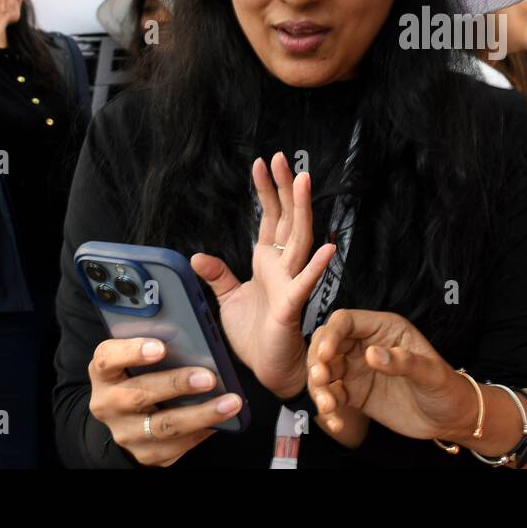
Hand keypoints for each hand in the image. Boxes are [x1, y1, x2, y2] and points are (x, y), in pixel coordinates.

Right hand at [86, 337, 243, 466]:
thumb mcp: (140, 352)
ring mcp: (124, 432)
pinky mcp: (143, 453)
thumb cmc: (144, 371)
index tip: (161, 347)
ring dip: (200, 414)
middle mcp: (108, 403)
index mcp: (104, 371)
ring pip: (163, 426)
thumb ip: (158, 333)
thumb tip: (194, 312)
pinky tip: (222, 421)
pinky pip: (174, 447)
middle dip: (177, 384)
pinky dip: (201, 433)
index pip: (108, 358)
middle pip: (140, 394)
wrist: (129, 417)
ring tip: (230, 402)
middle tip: (209, 377)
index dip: (133, 351)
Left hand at [192, 153, 335, 398]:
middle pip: (288, 219)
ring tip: (304, 181)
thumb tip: (197, 256)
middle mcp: (282, 267)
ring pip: (299, 240)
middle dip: (285, 188)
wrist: (265, 369)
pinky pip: (305, 283)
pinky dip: (317, 267)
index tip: (262, 163)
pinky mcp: (291, 306)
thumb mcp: (228, 299)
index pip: (270, 218)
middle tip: (283, 158)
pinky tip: (329, 249)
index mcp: (268, 262)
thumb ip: (218, 275)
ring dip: (303, 211)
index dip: (267, 191)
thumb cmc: (254, 335)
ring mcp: (290, 283)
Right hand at [307, 309, 473, 442]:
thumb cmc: (446, 387)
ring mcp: (358, 369)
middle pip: (327, 343)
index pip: (346, 321)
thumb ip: (403, 361)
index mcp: (383, 328)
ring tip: (328, 406)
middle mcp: (366, 345)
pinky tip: (336, 422)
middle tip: (321, 380)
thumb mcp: (430, 373)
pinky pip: (332, 395)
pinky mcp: (354, 392)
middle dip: (318, 361)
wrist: (449, 418)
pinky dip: (328, 408)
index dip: (331, 334)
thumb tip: (372, 354)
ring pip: (325, 370)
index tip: (326, 355)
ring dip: (319, 387)